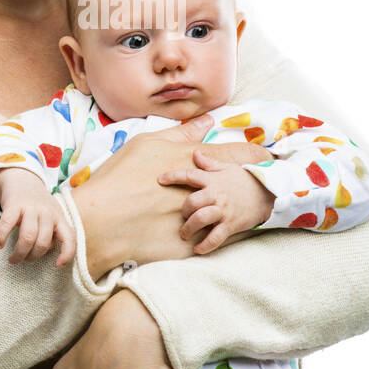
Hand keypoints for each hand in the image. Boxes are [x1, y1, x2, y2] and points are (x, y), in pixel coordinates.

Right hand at [0, 168, 75, 267]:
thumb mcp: (52, 215)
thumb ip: (52, 232)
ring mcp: (30, 207)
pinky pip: (7, 225)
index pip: (69, 237)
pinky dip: (2, 238)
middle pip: (43, 242)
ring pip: (28, 237)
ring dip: (19, 253)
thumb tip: (46, 253)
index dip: (67, 253)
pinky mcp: (14, 204)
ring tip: (13, 259)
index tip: (58, 265)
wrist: (22, 178)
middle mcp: (47, 212)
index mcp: (59, 217)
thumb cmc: (38, 204)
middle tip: (24, 260)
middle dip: (32, 257)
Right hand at [71, 116, 273, 278]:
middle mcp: (202, 191)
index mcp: (194, 163)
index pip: (240, 155)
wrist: (100, 222)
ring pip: (232, 215)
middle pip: (241, 186)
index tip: (268, 156)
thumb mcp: (146, 145)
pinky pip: (216, 241)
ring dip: (240, 211)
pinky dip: (221, 236)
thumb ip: (182, 134)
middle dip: (253, 184)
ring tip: (250, 210)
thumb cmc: (119, 178)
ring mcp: (199, 219)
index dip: (259, 155)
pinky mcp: (190, 246)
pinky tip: (226, 234)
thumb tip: (209, 122)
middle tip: (265, 183)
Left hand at [158, 150, 276, 253]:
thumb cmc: (245, 180)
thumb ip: (209, 163)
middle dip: (184, 210)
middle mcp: (216, 195)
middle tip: (183, 216)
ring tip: (185, 233)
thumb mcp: (228, 168)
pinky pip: (216, 237)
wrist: (268, 193)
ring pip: (201, 219)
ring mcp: (223, 210)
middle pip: (192, 201)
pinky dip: (205, 245)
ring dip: (189, 228)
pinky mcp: (231, 224)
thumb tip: (195, 153)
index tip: (160, 179)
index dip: (173, 176)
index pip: (190, 175)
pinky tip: (198, 248)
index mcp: (213, 180)